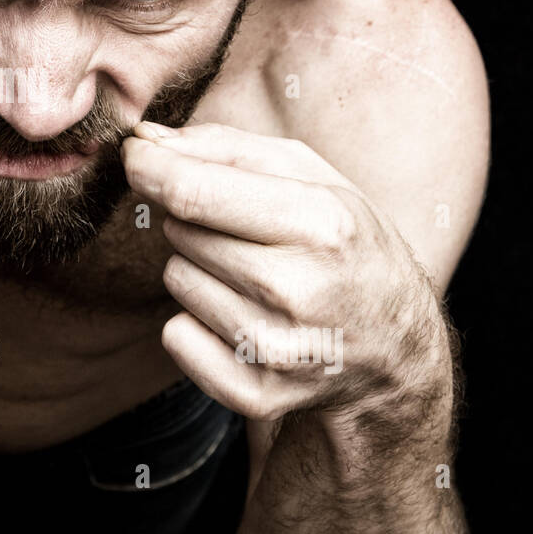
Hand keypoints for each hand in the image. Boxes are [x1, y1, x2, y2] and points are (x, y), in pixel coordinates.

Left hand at [121, 122, 449, 421]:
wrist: (397, 352)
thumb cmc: (348, 248)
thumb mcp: (316, 180)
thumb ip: (228, 149)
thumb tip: (147, 140)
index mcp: (322, 224)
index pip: (193, 191)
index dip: (148, 167)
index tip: (136, 153)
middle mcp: (298, 289)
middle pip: (180, 232)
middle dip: (196, 221)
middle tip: (248, 236)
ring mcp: (275, 349)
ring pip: (176, 280)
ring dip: (201, 271)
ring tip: (257, 280)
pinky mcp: (254, 393)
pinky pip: (175, 336)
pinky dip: (196, 324)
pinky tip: (245, 321)